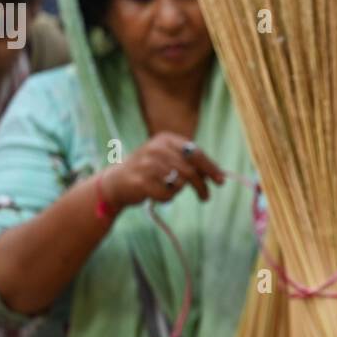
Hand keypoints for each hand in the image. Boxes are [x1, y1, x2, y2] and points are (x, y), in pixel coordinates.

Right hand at [101, 133, 224, 207]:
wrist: (116, 181)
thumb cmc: (148, 170)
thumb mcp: (167, 158)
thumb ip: (189, 162)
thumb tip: (216, 174)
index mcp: (166, 139)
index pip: (196, 153)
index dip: (211, 168)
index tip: (221, 180)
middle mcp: (157, 149)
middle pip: (191, 170)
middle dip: (201, 185)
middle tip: (205, 197)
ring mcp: (147, 165)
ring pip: (179, 184)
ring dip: (177, 191)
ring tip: (166, 189)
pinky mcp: (141, 182)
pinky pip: (167, 195)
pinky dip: (166, 198)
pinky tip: (155, 193)